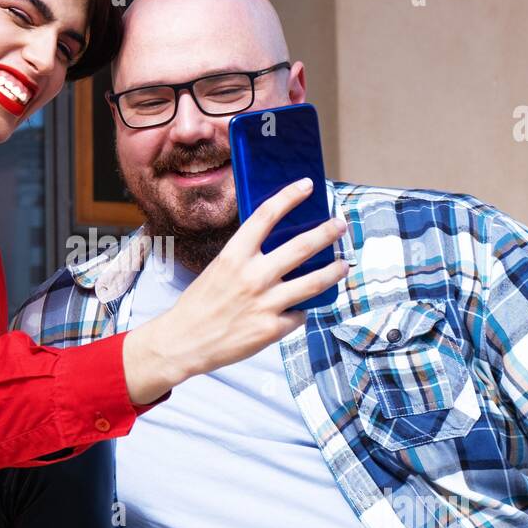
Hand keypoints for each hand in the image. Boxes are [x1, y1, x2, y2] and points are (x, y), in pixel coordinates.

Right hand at [123, 177, 347, 403]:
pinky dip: (300, 311)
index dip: (289, 196)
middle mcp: (252, 276)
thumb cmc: (200, 304)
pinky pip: (298, 315)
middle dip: (327, 232)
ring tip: (343, 264)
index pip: (266, 215)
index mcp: (234, 255)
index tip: (307, 185)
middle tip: (340, 224)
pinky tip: (298, 310)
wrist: (184, 341)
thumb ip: (246, 257)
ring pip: (313, 282)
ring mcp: (265, 303)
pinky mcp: (271, 329)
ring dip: (333, 271)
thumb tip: (277, 246)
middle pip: (302, 246)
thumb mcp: (218, 269)